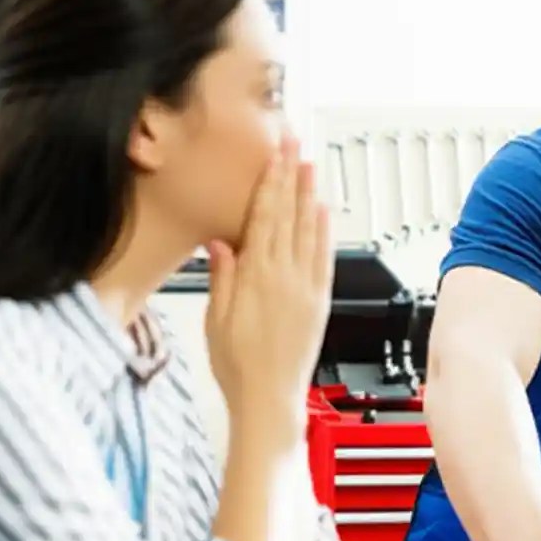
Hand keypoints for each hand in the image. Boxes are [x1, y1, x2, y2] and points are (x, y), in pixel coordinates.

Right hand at [205, 135, 334, 406]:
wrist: (269, 398)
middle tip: (294, 143)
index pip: (264, 216)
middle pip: (289, 213)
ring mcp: (306, 286)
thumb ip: (222, 277)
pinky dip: (324, 230)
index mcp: (256, 277)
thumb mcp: (216, 320)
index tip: (273, 154)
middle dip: (291, 174)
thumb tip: (221, 241)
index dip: (270, 181)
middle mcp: (285, 276)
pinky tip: (323, 211)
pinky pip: (324, 256)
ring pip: (309, 229)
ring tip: (309, 165)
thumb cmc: (238, 365)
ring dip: (309, 193)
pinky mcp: (320, 300)